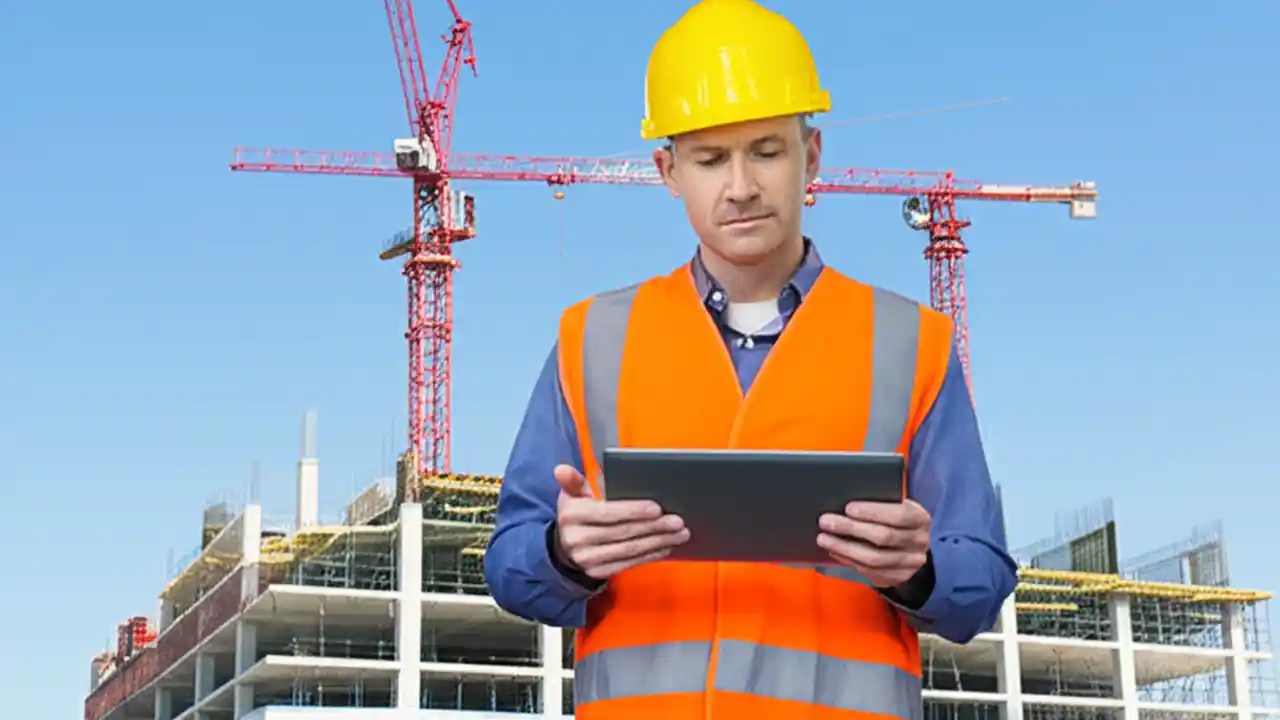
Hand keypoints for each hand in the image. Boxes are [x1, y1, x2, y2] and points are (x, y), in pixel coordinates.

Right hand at [553, 464, 689, 578]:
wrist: (564, 548)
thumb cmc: (576, 515)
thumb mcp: (571, 495)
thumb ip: (572, 481)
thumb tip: (561, 469)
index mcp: (571, 515)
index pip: (606, 513)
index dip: (632, 511)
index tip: (657, 508)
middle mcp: (576, 540)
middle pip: (622, 532)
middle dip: (653, 527)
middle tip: (677, 520)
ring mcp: (587, 559)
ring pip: (629, 550)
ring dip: (658, 542)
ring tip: (679, 533)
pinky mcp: (598, 573)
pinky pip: (629, 563)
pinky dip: (650, 555)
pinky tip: (666, 546)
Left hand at [817, 499, 930, 587]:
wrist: (912, 546)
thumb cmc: (895, 519)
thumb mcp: (894, 505)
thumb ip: (878, 503)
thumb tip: (845, 502)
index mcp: (920, 518)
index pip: (898, 515)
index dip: (872, 511)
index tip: (848, 508)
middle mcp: (919, 541)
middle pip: (883, 537)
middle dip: (851, 529)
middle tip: (826, 521)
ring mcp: (911, 563)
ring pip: (874, 559)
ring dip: (845, 548)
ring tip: (824, 539)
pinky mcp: (899, 577)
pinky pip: (871, 572)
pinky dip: (850, 561)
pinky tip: (835, 551)